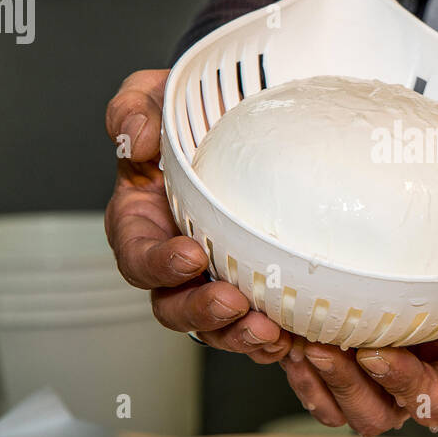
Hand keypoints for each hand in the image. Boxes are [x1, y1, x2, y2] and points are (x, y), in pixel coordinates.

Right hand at [103, 69, 295, 361]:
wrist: (243, 118)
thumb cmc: (192, 112)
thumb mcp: (156, 95)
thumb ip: (134, 109)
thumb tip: (136, 138)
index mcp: (141, 221)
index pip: (136, 254)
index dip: (157, 264)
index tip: (188, 255)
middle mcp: (173, 260)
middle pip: (173, 305)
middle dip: (202, 313)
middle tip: (234, 305)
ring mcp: (214, 279)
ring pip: (218, 327)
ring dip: (241, 336)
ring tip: (272, 333)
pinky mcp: (254, 290)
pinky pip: (260, 327)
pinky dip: (280, 341)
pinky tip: (303, 340)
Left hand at [280, 245, 437, 436]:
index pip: (437, 396)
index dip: (407, 382)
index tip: (380, 353)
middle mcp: (421, 382)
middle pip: (382, 413)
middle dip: (350, 385)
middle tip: (327, 348)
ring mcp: (381, 379)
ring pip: (346, 409)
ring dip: (322, 382)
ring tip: (303, 344)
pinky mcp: (349, 365)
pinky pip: (320, 392)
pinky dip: (302, 375)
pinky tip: (289, 344)